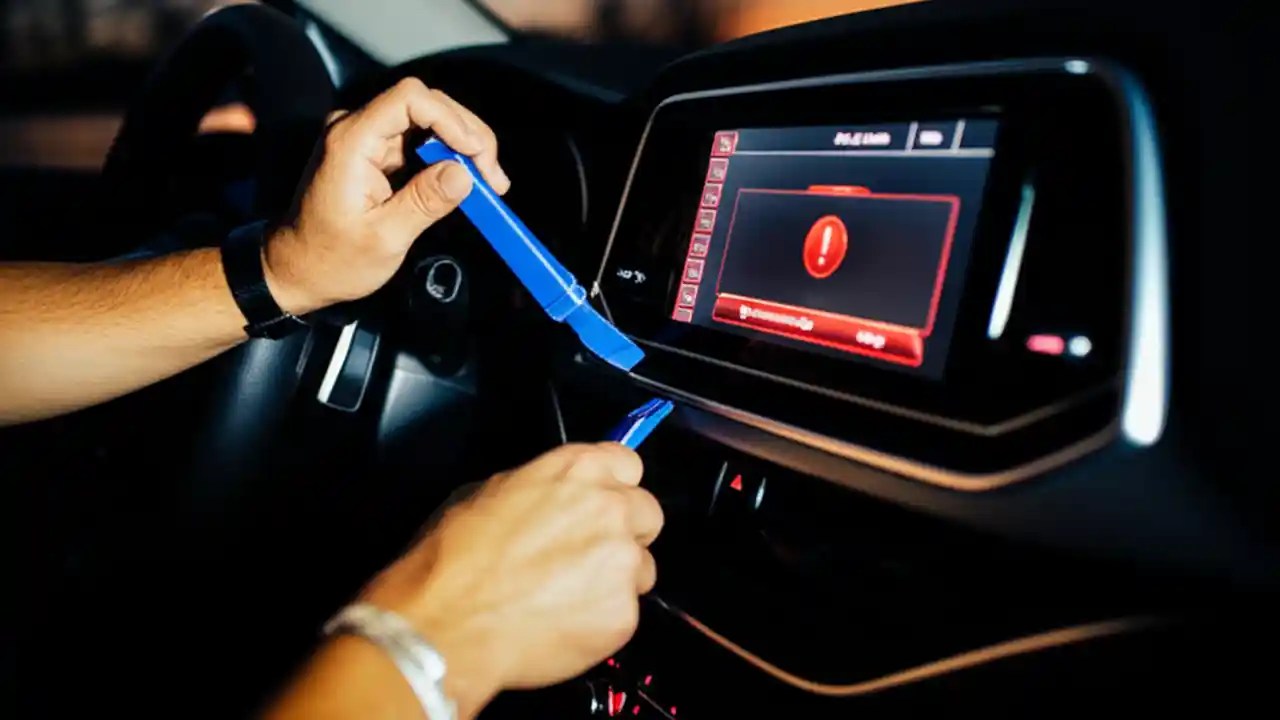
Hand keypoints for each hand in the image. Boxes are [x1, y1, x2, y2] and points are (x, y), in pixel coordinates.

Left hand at [263, 78, 510, 313]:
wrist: (296, 270)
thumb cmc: (331, 260)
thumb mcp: (385, 238)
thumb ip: (425, 202)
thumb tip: (464, 174)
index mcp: (351, 142)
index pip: (410, 98)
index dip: (451, 119)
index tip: (476, 155)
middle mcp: (356, 129)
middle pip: (426, 104)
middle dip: (467, 135)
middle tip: (493, 177)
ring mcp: (365, 138)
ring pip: (428, 121)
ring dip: (463, 146)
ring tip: (488, 181)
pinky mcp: (374, 153)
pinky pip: (419, 141)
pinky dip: (448, 157)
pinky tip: (468, 180)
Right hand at [359, 443, 663, 716]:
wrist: (445, 625)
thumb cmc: (453, 562)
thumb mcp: (488, 492)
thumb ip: (542, 487)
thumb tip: (554, 496)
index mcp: (577, 470)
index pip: (629, 464)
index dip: (615, 486)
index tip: (605, 501)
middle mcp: (609, 508)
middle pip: (647, 514)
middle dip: (624, 533)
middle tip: (586, 554)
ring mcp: (622, 562)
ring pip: (641, 568)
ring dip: (615, 579)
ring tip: (565, 595)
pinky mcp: (623, 613)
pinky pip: (626, 614)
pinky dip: (602, 621)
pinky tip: (562, 621)